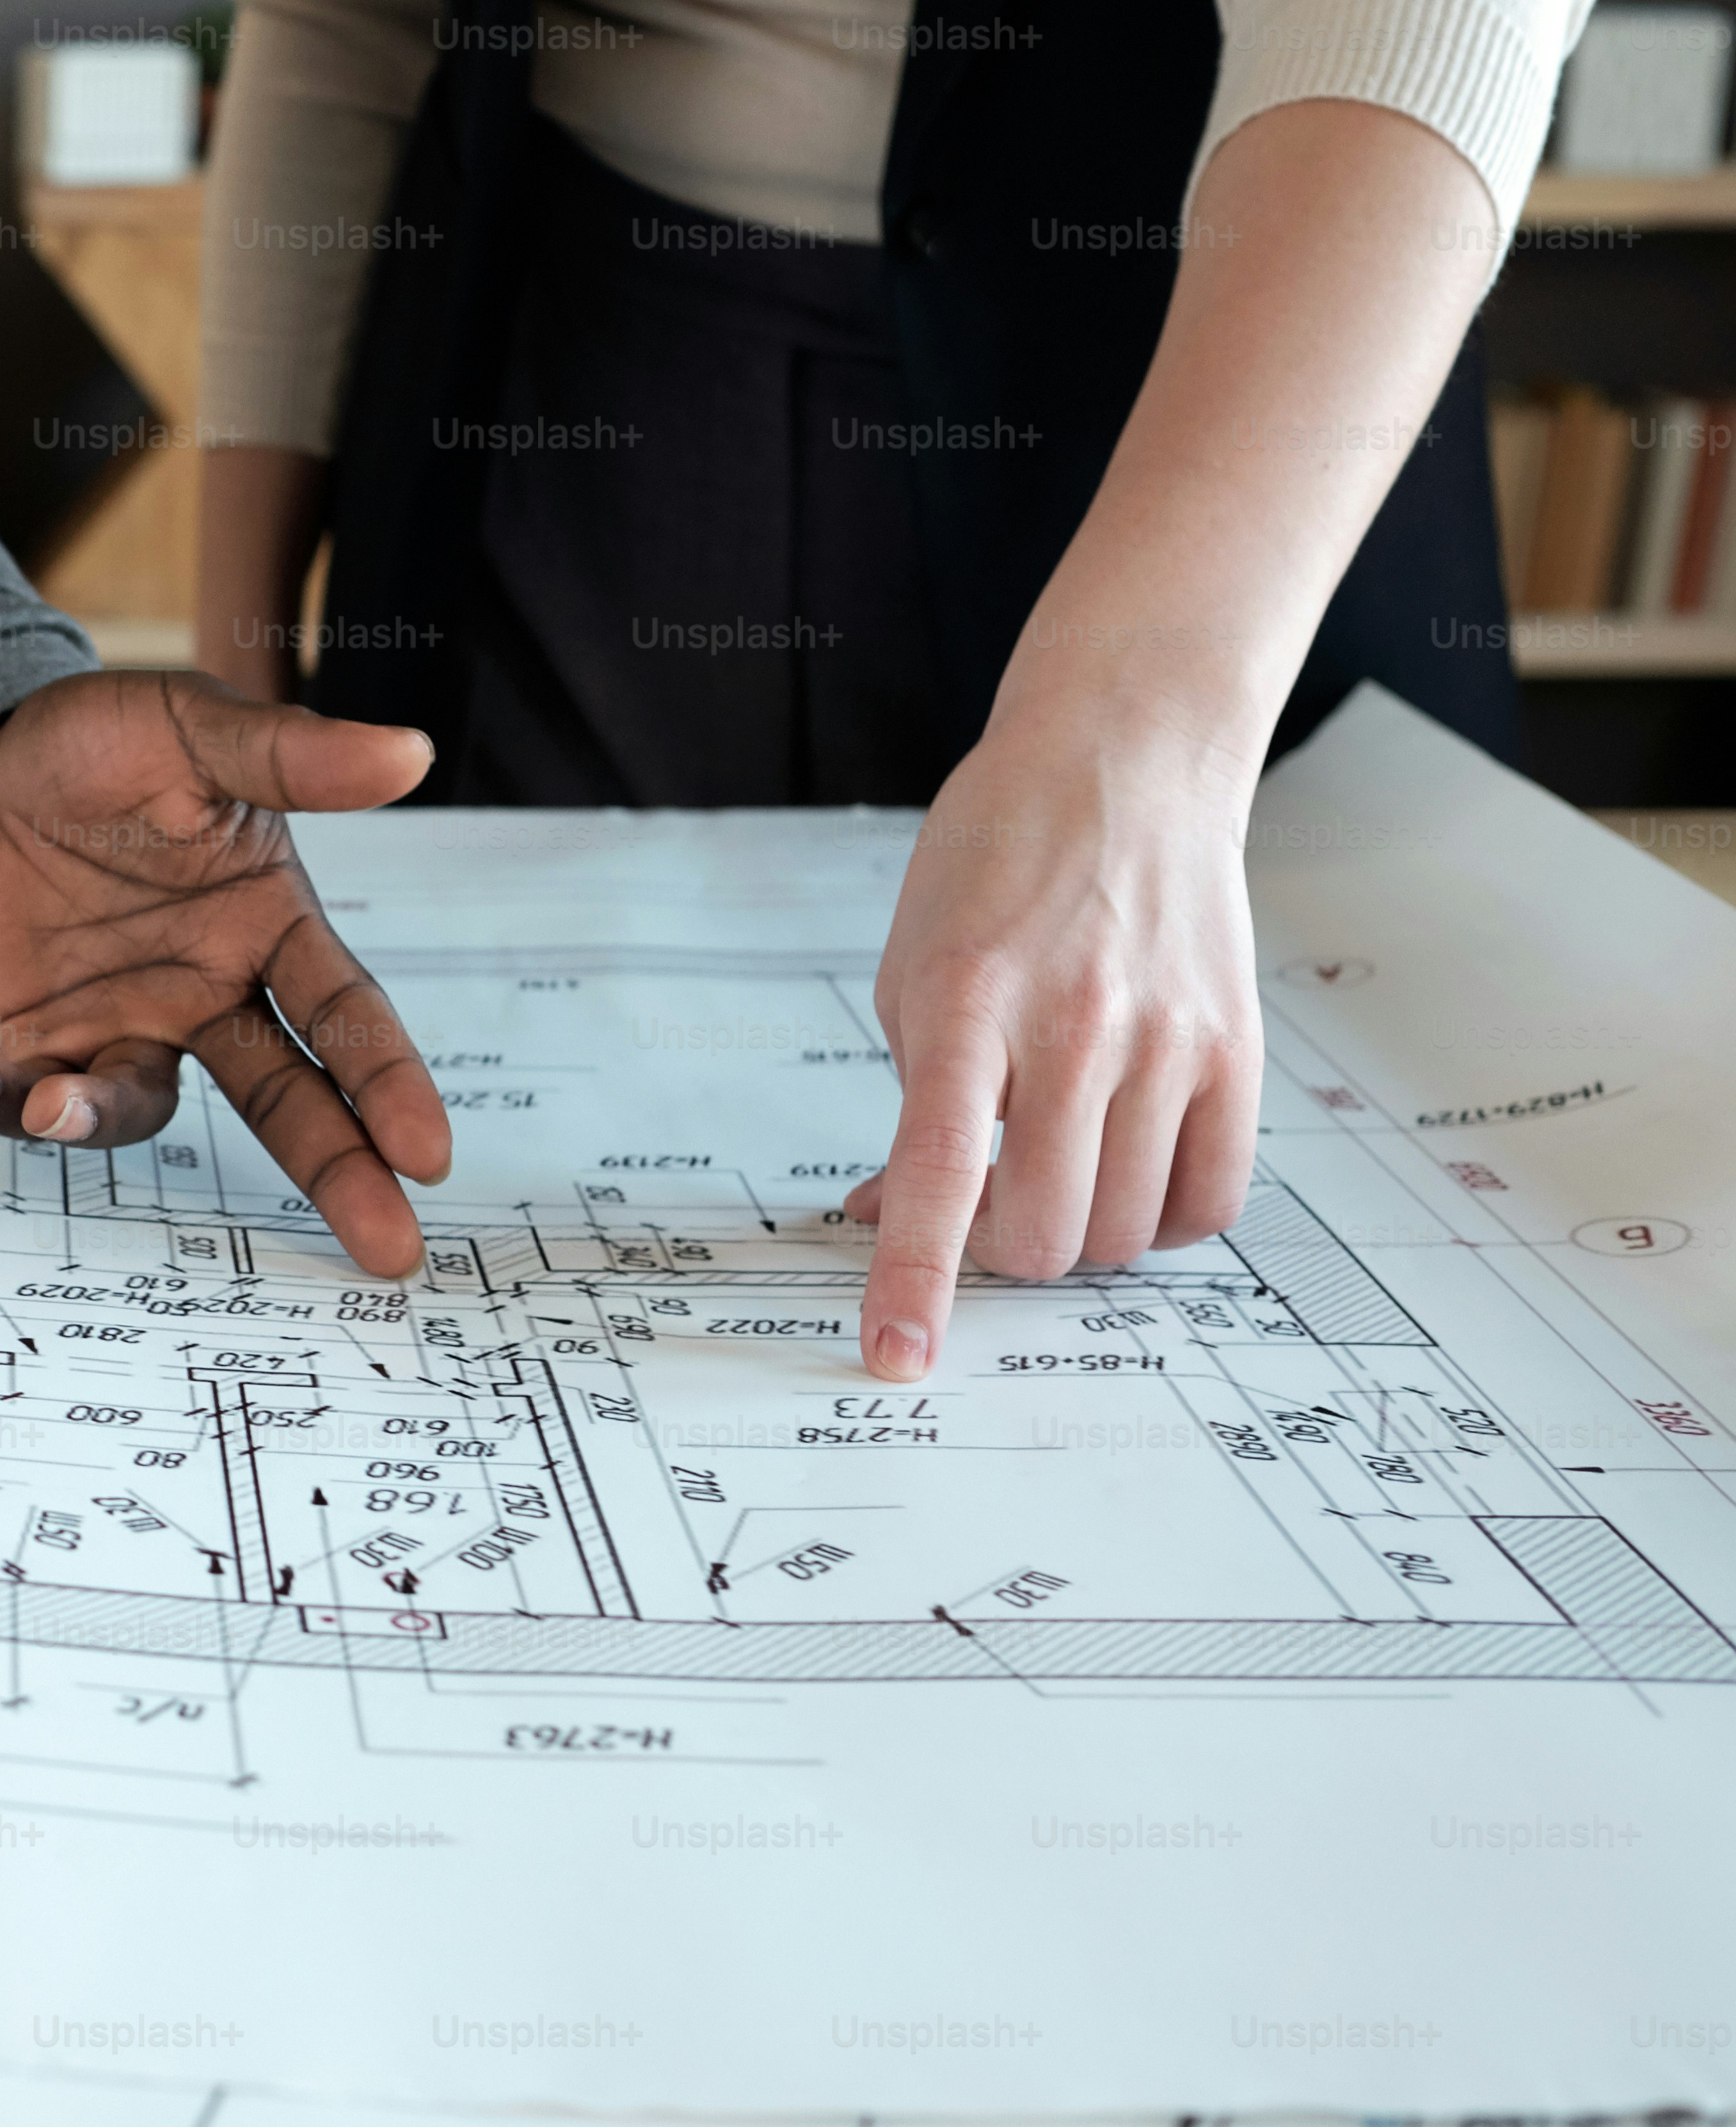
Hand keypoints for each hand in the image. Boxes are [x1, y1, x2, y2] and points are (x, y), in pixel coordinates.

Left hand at [0, 671, 451, 1275]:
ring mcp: (121, 1026)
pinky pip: (28, 1098)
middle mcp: (207, 994)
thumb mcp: (198, 730)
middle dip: (338, 1172)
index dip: (387, 1084)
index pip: (344, 1016)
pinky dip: (3, 1098)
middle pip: (286, 1099)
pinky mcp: (34, 1041)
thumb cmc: (108, 740)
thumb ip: (290, 757)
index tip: (427, 1153)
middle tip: (389, 1249)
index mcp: (269, 927)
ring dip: (102, 1117)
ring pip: (139, 1109)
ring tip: (56, 1104)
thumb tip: (411, 752)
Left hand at [844, 719, 1260, 1380]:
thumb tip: (889, 1223)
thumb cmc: (996, 867)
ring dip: (1079, 1233)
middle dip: (1001, 1254)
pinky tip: (1128, 1167)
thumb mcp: (911, 975)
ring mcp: (1166, 1042)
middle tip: (988, 1204)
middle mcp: (1072, 1029)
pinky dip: (1162, 1218)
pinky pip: (1211, 1199)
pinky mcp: (1237, 1050)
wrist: (1122, 767)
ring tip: (1058, 1166)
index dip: (912, 1284)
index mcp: (965, 1007)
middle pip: (1042, 1234)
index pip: (933, 1179)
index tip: (897, 1359)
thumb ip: (909, 1106)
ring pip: (1124, 1232)